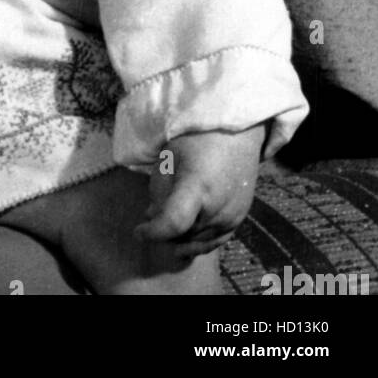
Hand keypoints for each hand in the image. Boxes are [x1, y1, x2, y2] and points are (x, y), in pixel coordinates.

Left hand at [137, 125, 266, 257]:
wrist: (235, 134)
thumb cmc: (196, 140)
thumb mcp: (169, 158)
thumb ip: (159, 191)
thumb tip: (152, 218)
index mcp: (198, 185)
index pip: (174, 223)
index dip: (154, 232)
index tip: (138, 231)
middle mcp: (219, 207)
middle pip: (184, 236)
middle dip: (163, 234)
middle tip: (149, 222)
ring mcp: (232, 217)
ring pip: (198, 242)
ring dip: (179, 240)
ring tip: (165, 225)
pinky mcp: (239, 220)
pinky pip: (215, 241)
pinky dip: (197, 243)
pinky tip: (184, 238)